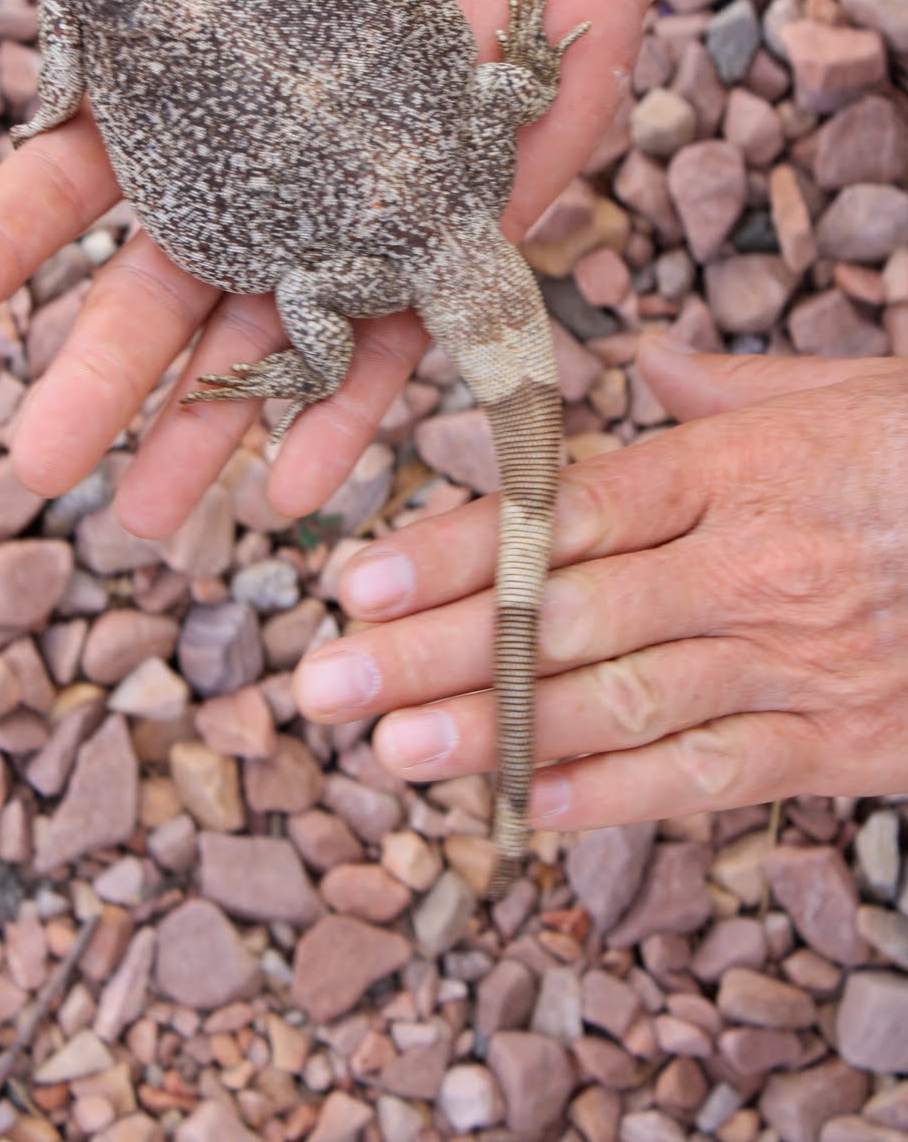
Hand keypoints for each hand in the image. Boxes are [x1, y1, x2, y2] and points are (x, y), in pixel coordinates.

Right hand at [0, 0, 774, 535]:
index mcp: (189, 89)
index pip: (72, 180)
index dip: (0, 245)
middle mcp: (254, 174)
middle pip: (160, 291)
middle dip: (97, 377)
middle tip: (36, 465)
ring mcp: (346, 221)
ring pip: (262, 344)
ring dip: (206, 429)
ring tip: (149, 519)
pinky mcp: (440, 243)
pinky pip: (392, 344)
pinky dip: (348, 414)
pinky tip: (300, 484)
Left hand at [295, 337, 907, 824]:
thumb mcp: (849, 389)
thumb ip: (732, 385)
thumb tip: (641, 359)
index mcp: (741, 466)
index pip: (571, 515)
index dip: (459, 551)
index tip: (358, 581)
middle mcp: (755, 565)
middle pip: (571, 614)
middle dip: (436, 653)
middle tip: (325, 683)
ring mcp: (798, 660)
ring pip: (625, 700)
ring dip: (500, 732)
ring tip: (391, 751)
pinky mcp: (843, 743)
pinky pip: (715, 776)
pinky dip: (619, 798)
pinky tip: (526, 814)